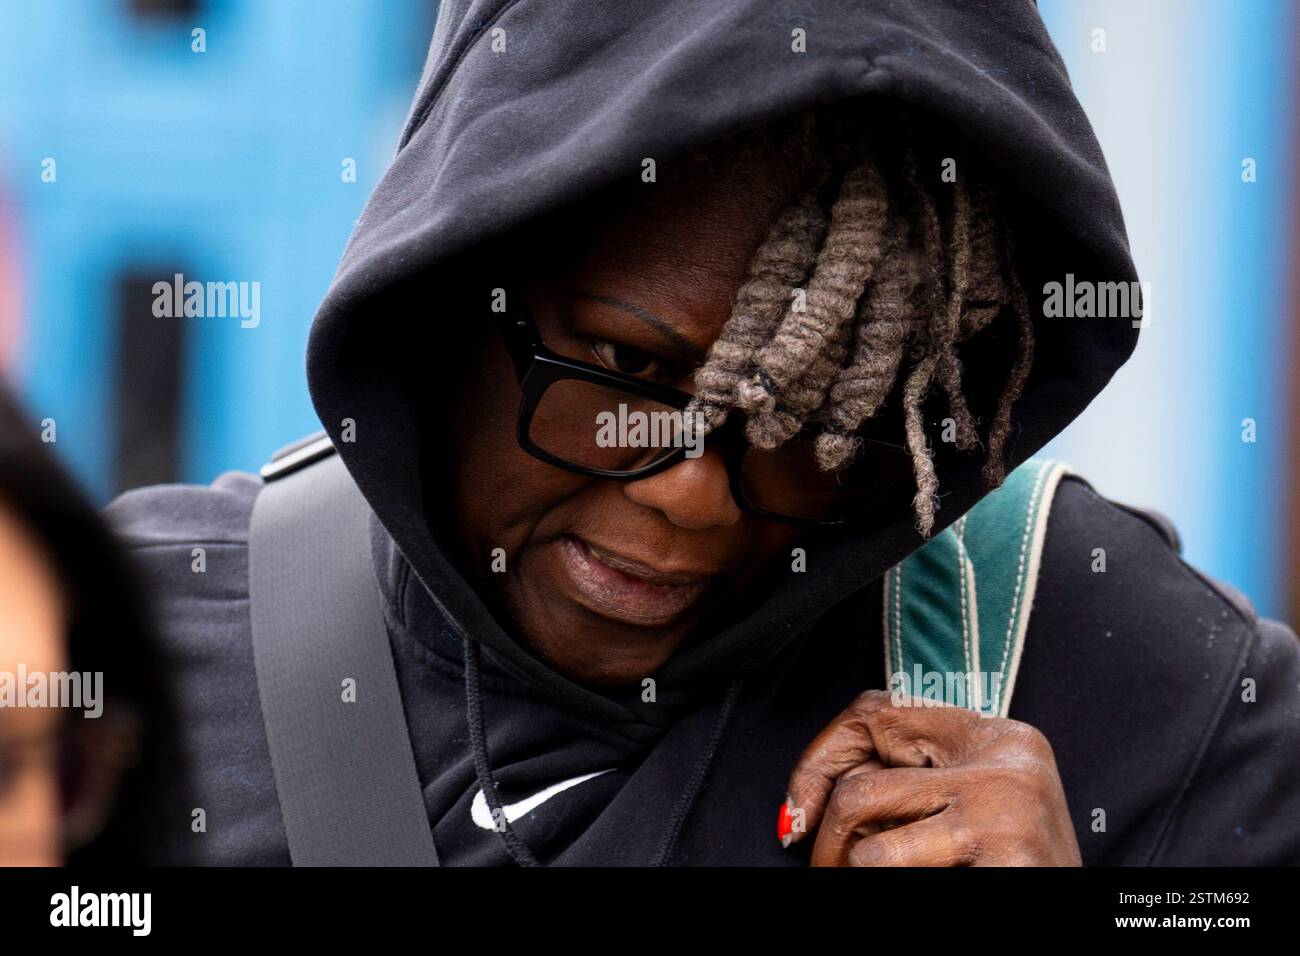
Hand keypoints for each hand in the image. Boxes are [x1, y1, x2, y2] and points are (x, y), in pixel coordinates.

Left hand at [782, 690, 1080, 865]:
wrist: (1094, 914)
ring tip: (864, 883)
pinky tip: (918, 889)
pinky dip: (892, 890)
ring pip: (873, 850)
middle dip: (827, 842)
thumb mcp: (973, 805)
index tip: (797, 818)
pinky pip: (900, 878)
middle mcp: (1005, 762)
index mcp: (994, 735)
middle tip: (825, 871)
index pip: (873, 712)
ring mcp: (1007, 812)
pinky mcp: (1008, 862)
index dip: (818, 762)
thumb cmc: (1017, 865)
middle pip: (862, 789)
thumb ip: (913, 784)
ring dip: (855, 876)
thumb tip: (809, 806)